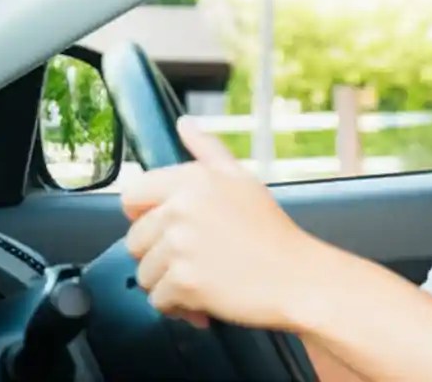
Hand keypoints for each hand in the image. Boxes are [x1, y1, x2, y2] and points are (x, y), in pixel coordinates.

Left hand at [120, 118, 314, 330]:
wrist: (299, 277)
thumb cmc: (274, 233)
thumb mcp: (243, 180)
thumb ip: (208, 150)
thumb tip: (184, 125)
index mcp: (193, 180)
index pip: (132, 194)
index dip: (145, 215)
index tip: (168, 227)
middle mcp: (182, 208)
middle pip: (135, 240)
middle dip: (160, 255)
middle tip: (198, 257)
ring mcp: (181, 246)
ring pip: (144, 273)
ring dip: (169, 282)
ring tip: (205, 276)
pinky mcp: (184, 281)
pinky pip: (158, 300)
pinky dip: (180, 305)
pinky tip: (206, 296)